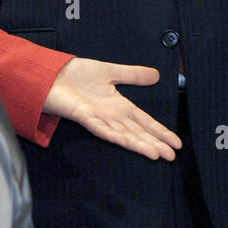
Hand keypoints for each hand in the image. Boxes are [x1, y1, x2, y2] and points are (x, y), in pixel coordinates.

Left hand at [43, 58, 181, 159]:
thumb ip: (132, 74)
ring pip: (122, 134)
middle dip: (155, 143)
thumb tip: (156, 74)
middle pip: (137, 132)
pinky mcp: (83, 116)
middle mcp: (110, 115)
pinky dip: (114, 135)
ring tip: (155, 154)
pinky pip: (100, 128)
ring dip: (138, 144)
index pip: (145, 121)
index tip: (176, 143)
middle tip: (172, 156)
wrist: (50, 72)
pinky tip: (127, 142)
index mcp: (119, 105)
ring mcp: (97, 117)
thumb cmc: (75, 74)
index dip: (160, 131)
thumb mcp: (110, 71)